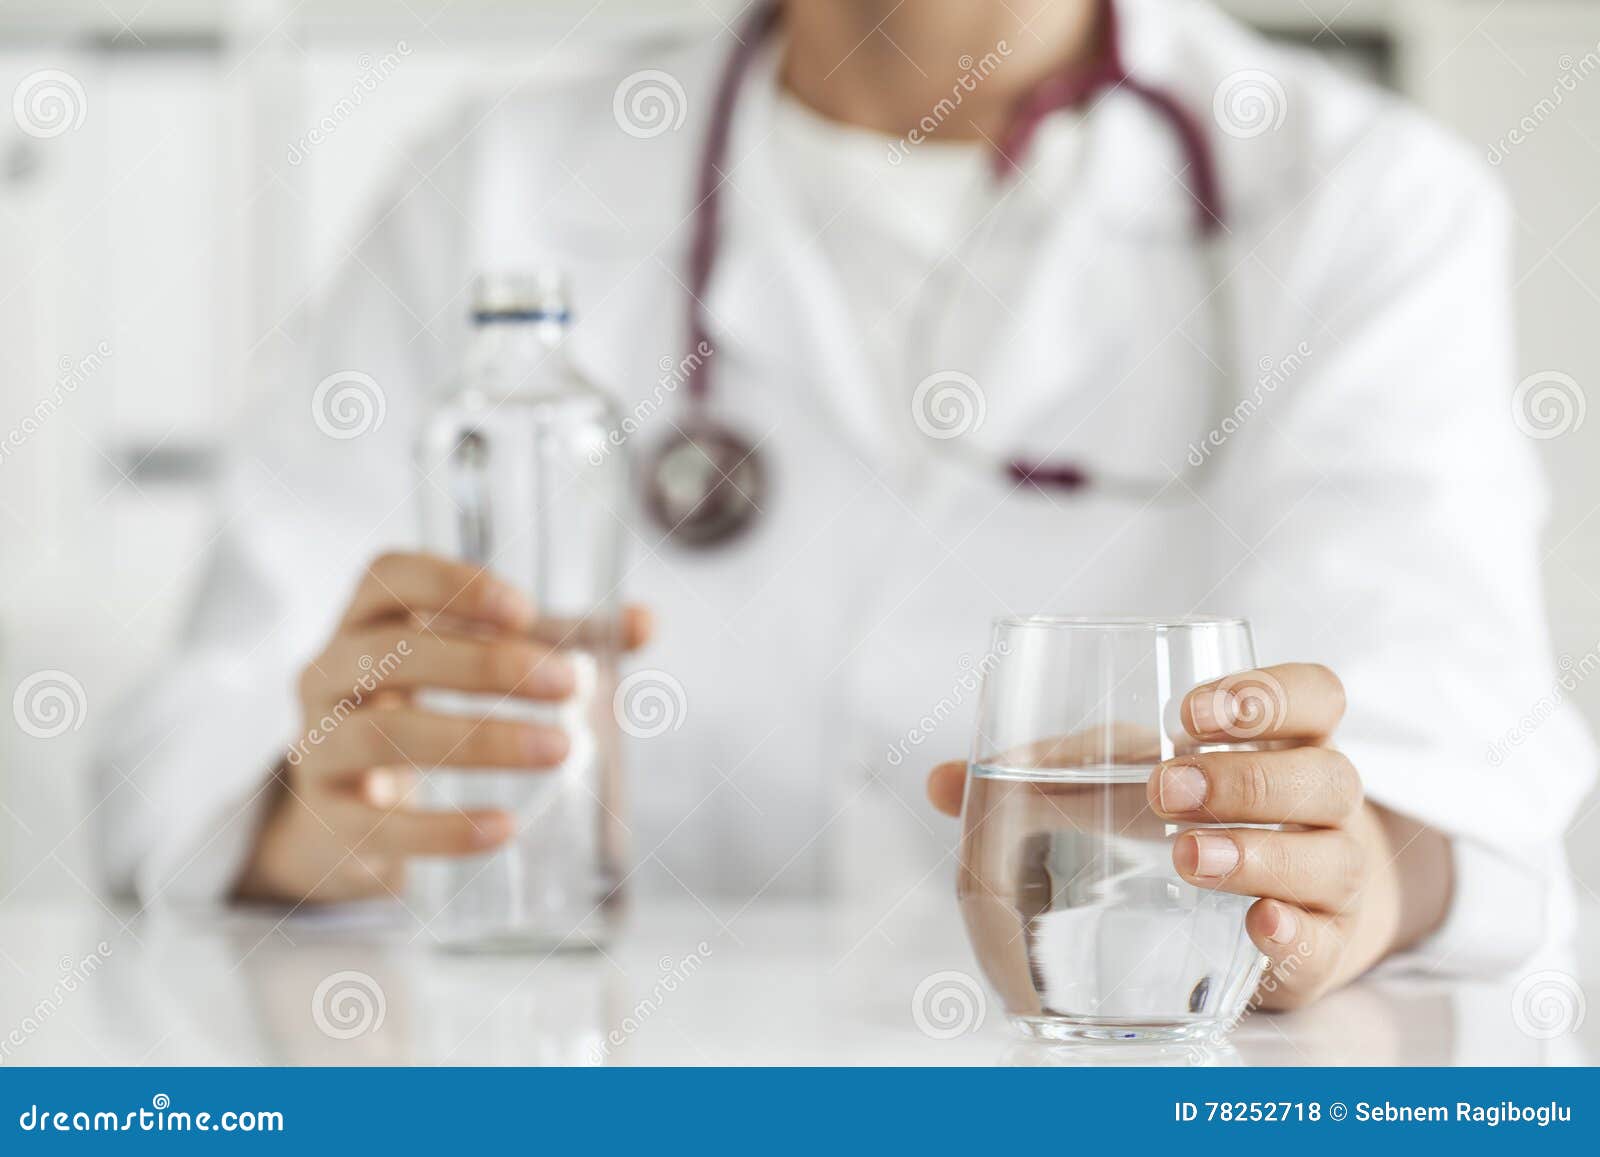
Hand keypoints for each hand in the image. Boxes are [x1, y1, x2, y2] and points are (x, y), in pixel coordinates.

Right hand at [235, 551, 650, 903]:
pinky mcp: (330, 822)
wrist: (343, 812)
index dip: (450, 583)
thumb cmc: (423, 710)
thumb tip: (646, 622)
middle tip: (570, 685)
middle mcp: (328, 675)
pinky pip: (378, 825)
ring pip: (384, 734)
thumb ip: (558, 641)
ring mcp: (319, 747)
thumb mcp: (484, 667)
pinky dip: (443, 829)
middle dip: (485, 665)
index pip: (386, 576)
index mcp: (367, 622)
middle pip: (392, 653)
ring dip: (479, 739)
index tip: (523, 610)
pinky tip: (505, 828)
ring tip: (559, 750)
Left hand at [927, 663, 1451, 1008]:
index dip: (1268, 695)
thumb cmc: (1197, 820)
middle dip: (1241, 778)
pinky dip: (1292, 930)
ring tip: (1186, 858)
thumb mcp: (1131, 782)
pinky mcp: (1322, 948)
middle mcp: (1323, 805)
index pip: (1314, 695)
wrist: (1286, 907)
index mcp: (1283, 742)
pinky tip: (1256, 923)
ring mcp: (1332, 877)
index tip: (1192, 712)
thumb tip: (938, 782)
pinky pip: (1325, 939)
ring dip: (1257, 852)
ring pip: (1328, 855)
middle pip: (1322, 773)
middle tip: (1161, 791)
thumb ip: (1046, 773)